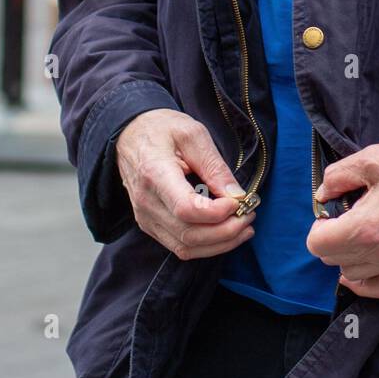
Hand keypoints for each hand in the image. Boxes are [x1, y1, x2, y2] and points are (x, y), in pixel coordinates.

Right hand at [115, 109, 254, 259]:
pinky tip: (225, 232)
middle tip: (249, 215)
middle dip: (226, 231)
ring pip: (186, 248)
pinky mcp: (150, 225)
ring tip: (244, 226)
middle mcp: (147, 202)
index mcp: (155, 173)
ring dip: (220, 243)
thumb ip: (215, 166)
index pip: (186, 209)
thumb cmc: (161, 129)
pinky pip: (180, 247)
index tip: (239, 201)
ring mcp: (146, 217)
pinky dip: (206, 246)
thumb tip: (237, 195)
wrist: (129, 134)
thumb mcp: (193, 134)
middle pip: (189, 234)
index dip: (217, 212)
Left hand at [306, 141, 378, 299]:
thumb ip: (338, 176)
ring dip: (346, 256)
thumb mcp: (372, 159)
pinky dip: (364, 283)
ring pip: (352, 274)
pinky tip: (360, 268)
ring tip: (356, 234)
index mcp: (364, 227)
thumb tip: (323, 194)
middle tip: (344, 217)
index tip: (331, 211)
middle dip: (330, 238)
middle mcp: (378, 253)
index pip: (318, 244)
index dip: (318, 226)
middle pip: (332, 259)